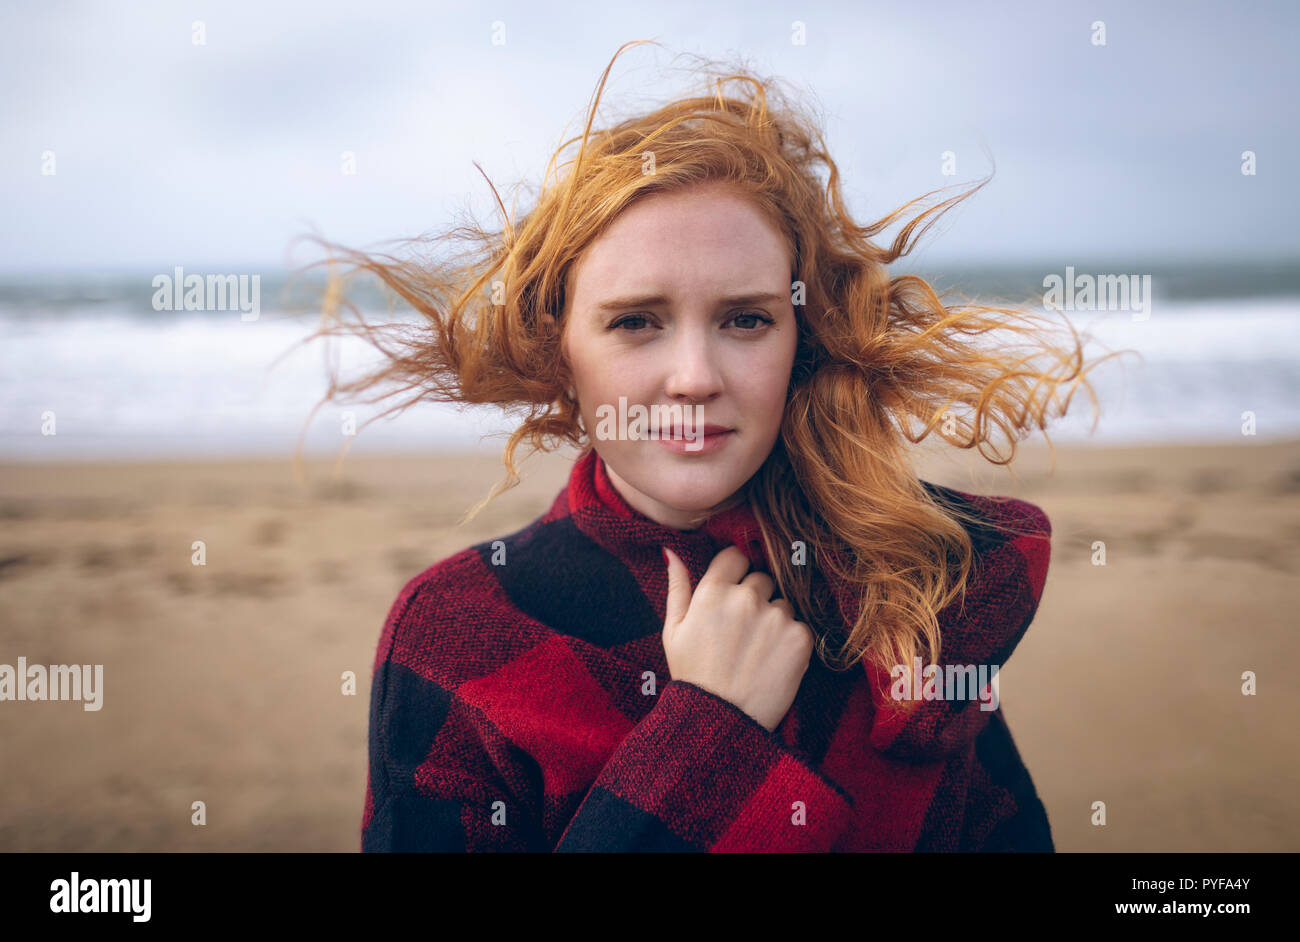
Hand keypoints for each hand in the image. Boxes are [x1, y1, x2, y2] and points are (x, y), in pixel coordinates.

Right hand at [661, 544, 813, 732]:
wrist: (720, 721)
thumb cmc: (693, 675)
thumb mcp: (673, 631)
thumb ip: (677, 587)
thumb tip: (672, 552)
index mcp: (713, 591)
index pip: (736, 556)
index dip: (734, 573)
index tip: (732, 594)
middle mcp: (746, 598)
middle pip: (762, 579)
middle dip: (755, 599)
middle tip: (742, 633)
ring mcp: (776, 617)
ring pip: (783, 603)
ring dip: (774, 620)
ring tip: (757, 652)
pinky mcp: (800, 638)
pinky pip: (801, 626)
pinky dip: (791, 641)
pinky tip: (772, 662)